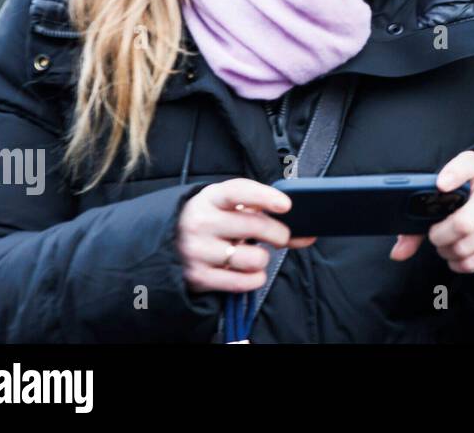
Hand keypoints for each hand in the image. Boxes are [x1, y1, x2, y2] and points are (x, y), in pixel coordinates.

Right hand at [176, 178, 315, 293]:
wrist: (166, 242)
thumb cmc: (212, 221)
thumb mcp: (230, 208)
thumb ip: (265, 215)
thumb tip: (308, 234)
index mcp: (210, 198)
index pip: (238, 192)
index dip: (264, 197)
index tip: (286, 205)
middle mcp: (200, 222)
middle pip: (255, 226)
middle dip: (279, 233)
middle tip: (281, 236)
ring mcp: (197, 251)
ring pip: (254, 258)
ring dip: (263, 259)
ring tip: (253, 254)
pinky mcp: (197, 277)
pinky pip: (243, 282)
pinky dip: (255, 279)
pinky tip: (250, 271)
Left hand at [389, 150, 473, 273]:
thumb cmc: (465, 198)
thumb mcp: (446, 196)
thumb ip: (416, 220)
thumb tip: (397, 253)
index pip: (468, 164)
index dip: (454, 174)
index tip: (441, 184)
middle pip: (462, 223)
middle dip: (439, 236)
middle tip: (434, 234)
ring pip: (465, 246)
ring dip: (446, 251)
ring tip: (445, 244)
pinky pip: (473, 262)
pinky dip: (457, 264)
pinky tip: (455, 254)